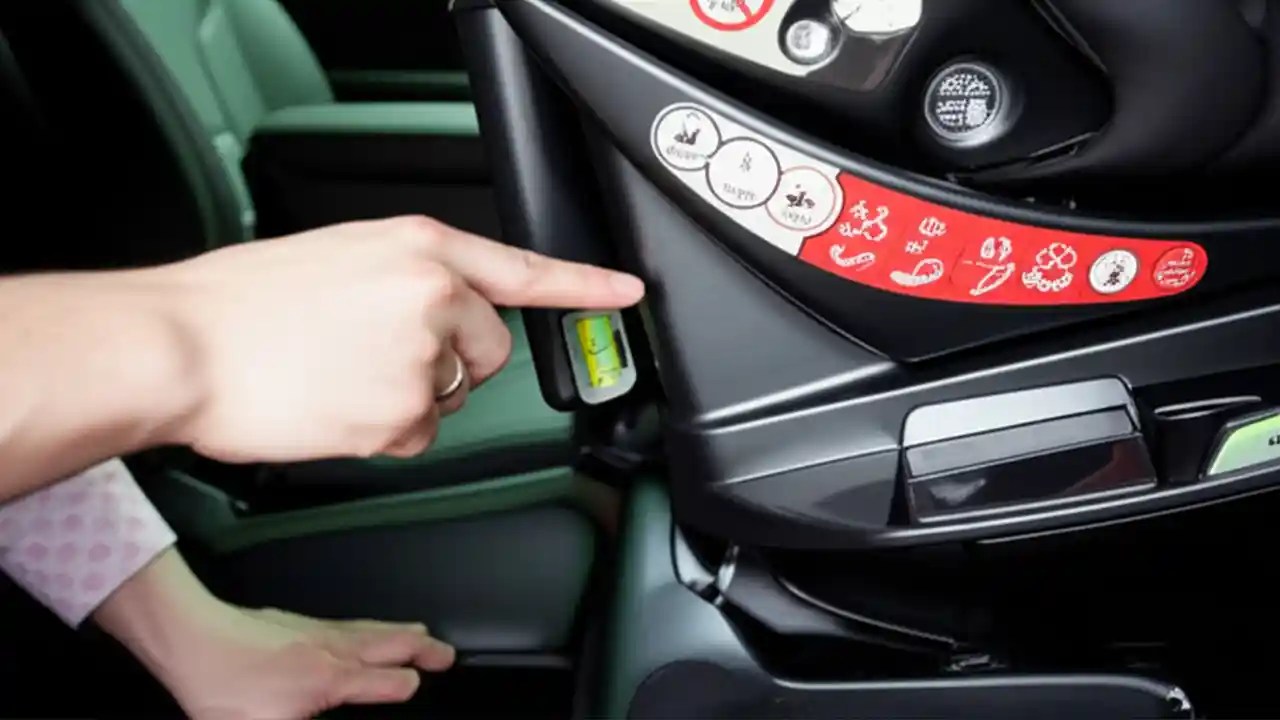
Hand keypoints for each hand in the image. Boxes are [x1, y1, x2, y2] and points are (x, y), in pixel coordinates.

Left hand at [96, 548, 455, 719]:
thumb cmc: (220, 686)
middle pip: (390, 646)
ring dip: (402, 632)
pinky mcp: (295, 622)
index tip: (418, 687)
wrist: (191, 637)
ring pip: (371, 629)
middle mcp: (330, 650)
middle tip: (447, 653)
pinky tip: (363, 625)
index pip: (387, 683)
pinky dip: (370, 623)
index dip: (406, 688)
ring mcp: (314, 630)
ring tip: (421, 632)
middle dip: (423, 650)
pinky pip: (349, 621)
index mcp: (331, 679)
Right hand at [163, 216, 644, 462]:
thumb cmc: (242, 303)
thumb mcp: (340, 254)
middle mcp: (435, 299)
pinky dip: (384, 432)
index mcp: (420, 247)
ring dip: (410, 397)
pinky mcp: (404, 418)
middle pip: (491, 352)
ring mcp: (423, 361)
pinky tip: (335, 406)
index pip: (524, 268)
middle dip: (454, 362)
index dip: (585, 285)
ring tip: (339, 375)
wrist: (182, 347)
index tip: (627, 292)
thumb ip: (408, 275)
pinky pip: (418, 437)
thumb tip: (446, 306)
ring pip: (450, 398)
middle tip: (380, 355)